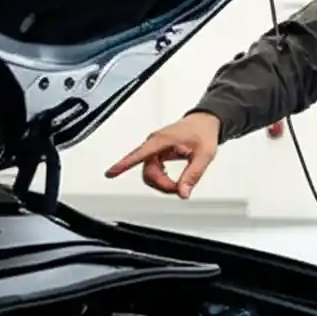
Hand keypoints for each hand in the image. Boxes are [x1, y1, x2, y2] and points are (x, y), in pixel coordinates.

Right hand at [104, 112, 220, 198]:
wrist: (205, 122)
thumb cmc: (204, 133)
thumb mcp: (204, 155)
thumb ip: (193, 175)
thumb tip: (183, 192)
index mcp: (162, 140)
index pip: (140, 154)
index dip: (124, 165)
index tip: (110, 173)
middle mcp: (154, 143)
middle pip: (147, 171)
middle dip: (161, 184)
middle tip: (179, 187)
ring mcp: (154, 148)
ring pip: (149, 173)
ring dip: (162, 182)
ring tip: (178, 184)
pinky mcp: (156, 153)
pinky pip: (152, 170)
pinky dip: (161, 178)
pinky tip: (169, 179)